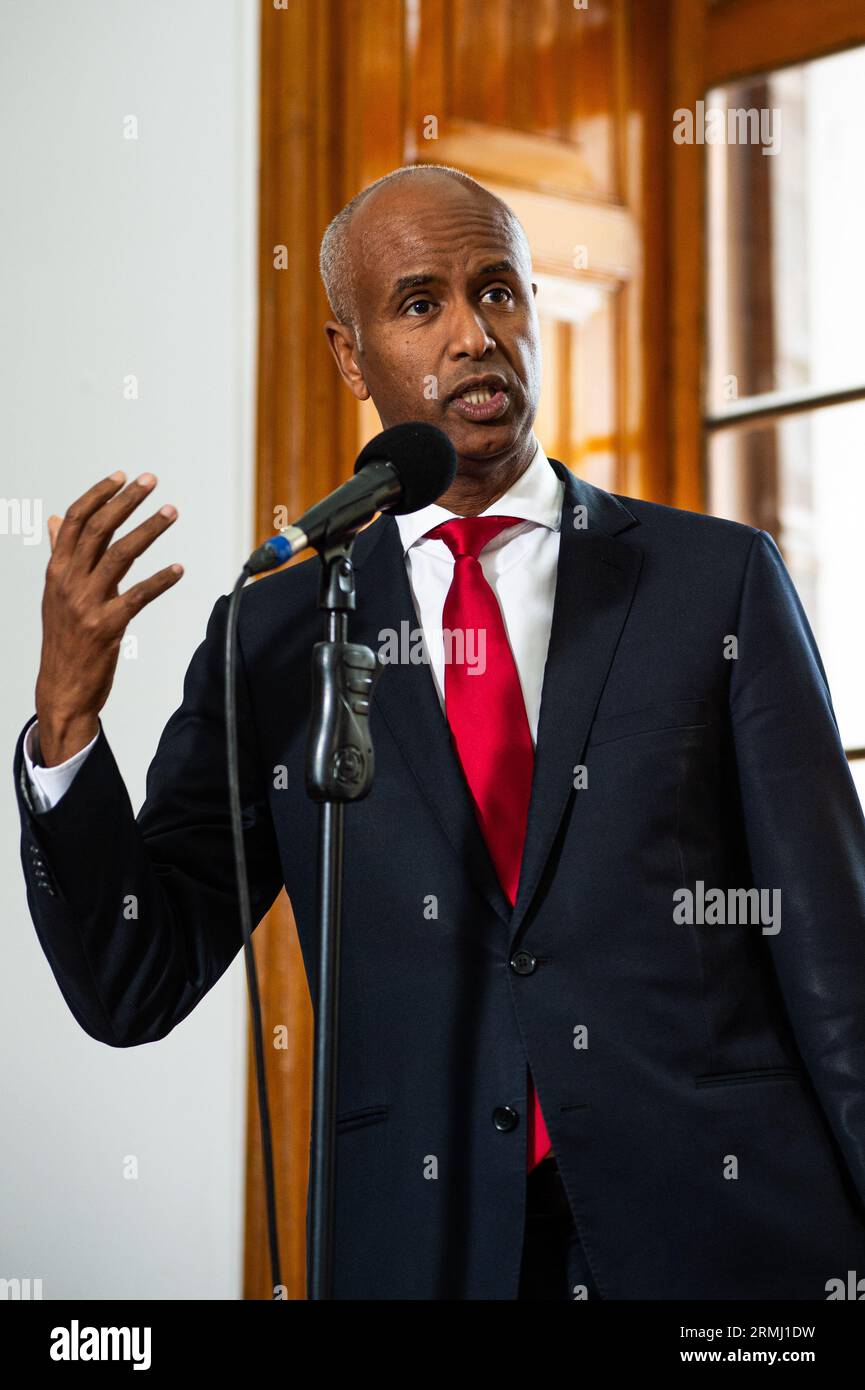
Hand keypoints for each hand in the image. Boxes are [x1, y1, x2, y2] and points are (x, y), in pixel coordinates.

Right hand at [35, 471, 182, 765]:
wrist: (62, 687)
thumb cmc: (64, 637)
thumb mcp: (56, 593)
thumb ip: (61, 555)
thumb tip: (55, 521)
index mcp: (56, 571)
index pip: (75, 521)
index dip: (99, 495)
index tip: (122, 476)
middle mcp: (68, 582)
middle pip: (98, 530)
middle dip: (126, 501)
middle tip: (151, 481)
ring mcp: (86, 604)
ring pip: (120, 555)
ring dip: (148, 529)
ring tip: (171, 511)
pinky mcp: (106, 627)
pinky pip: (137, 596)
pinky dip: (160, 581)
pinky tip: (179, 569)